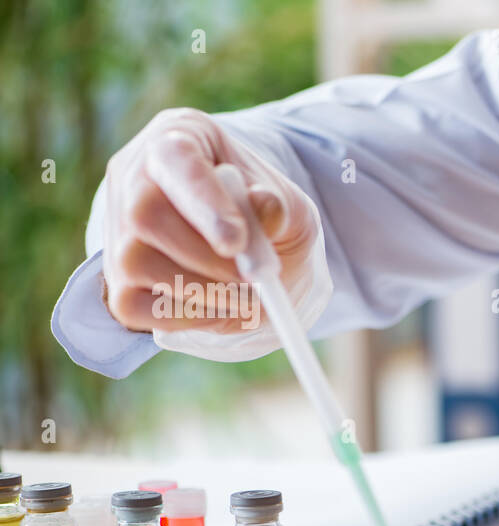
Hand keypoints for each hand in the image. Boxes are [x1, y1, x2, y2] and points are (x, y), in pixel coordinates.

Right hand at [101, 107, 324, 334]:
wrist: (244, 245)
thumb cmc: (260, 212)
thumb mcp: (286, 202)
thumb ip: (278, 206)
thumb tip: (263, 208)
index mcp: (177, 139)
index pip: (175, 158)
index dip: (203, 202)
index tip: (236, 243)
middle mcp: (132, 176)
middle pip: (146, 215)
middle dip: (207, 260)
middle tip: (255, 282)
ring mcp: (116, 228)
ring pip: (136, 263)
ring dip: (202, 292)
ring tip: (247, 298)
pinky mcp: (116, 279)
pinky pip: (132, 306)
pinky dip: (185, 316)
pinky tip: (218, 308)